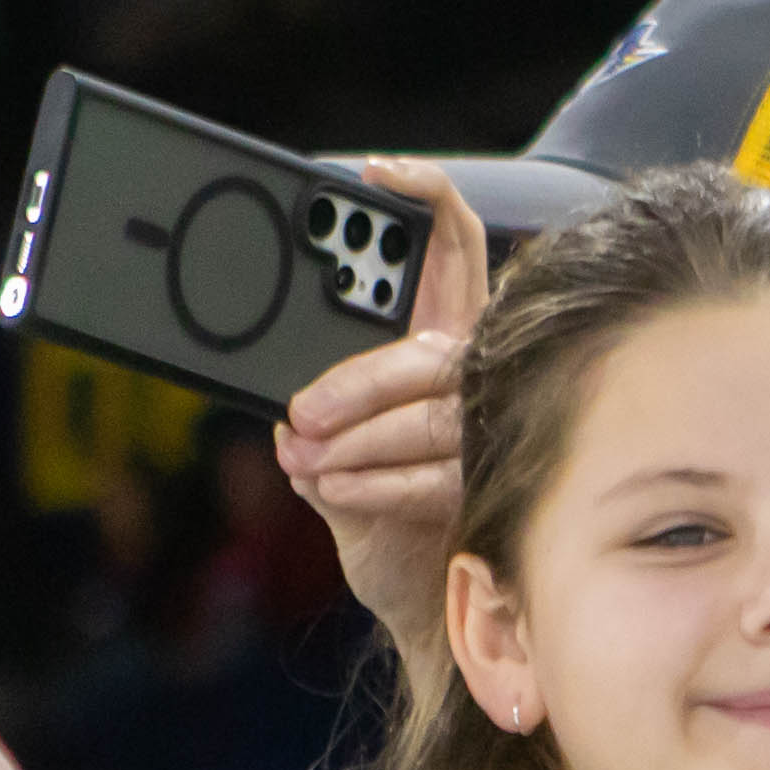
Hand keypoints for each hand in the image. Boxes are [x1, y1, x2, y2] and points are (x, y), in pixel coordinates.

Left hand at [274, 159, 486, 678]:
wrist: (422, 597)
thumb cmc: (384, 519)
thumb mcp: (331, 462)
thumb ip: (312, 431)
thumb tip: (281, 423)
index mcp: (443, 341)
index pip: (454, 244)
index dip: (425, 194)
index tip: (372, 171)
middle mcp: (475, 373)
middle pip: (421, 351)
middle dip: (355, 382)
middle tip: (301, 410)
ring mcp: (487, 428)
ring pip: (424, 417)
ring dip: (353, 442)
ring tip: (306, 461)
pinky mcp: (486, 486)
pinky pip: (427, 475)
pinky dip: (370, 484)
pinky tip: (332, 491)